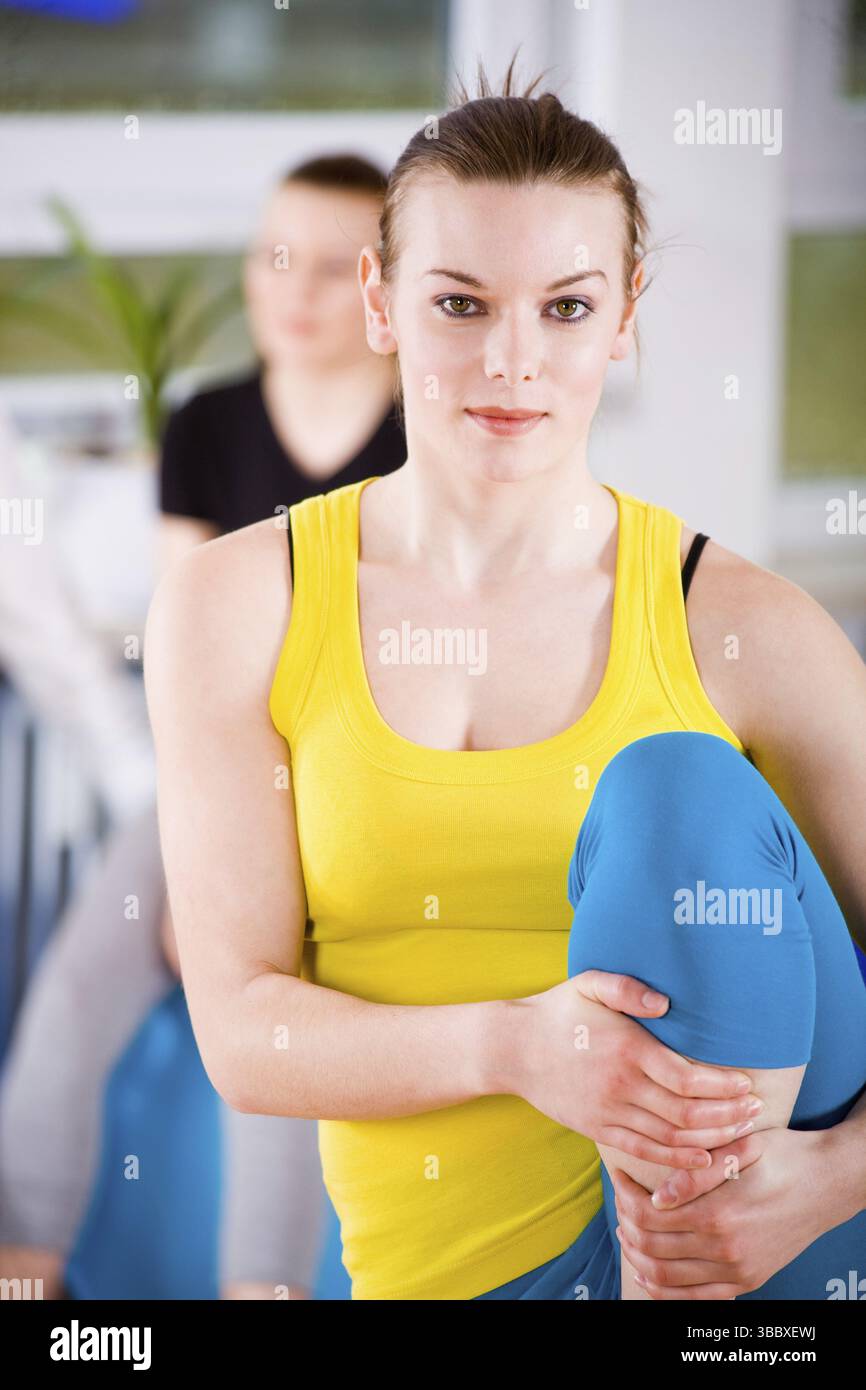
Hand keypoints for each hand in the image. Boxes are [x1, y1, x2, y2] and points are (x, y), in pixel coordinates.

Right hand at [514, 970, 761, 1170]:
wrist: (514, 1049)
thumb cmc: (559, 1011)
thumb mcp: (590, 984)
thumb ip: (628, 988)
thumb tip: (667, 1002)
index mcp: (628, 1051)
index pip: (688, 1078)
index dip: (723, 1086)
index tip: (747, 1084)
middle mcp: (621, 1087)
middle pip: (688, 1114)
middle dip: (728, 1115)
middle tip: (757, 1111)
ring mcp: (609, 1113)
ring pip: (671, 1138)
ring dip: (711, 1138)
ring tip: (740, 1133)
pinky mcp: (598, 1130)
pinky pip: (644, 1152)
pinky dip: (677, 1161)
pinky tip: (703, 1157)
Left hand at [610, 1126, 831, 1297]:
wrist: (826, 1184)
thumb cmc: (784, 1156)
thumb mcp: (741, 1148)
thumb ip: (697, 1173)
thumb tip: (656, 1197)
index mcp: (719, 1213)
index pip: (649, 1214)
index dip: (624, 1194)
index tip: (618, 1173)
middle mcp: (725, 1250)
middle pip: (651, 1246)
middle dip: (625, 1220)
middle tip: (619, 1197)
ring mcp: (736, 1271)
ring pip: (665, 1276)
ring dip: (637, 1253)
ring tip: (627, 1227)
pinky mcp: (746, 1282)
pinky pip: (693, 1297)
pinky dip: (663, 1288)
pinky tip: (647, 1269)